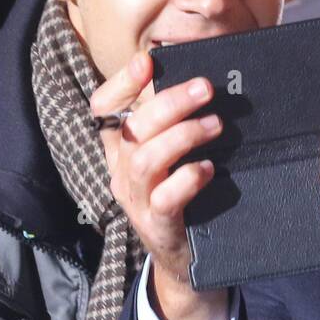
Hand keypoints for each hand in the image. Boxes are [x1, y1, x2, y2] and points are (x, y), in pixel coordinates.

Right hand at [90, 53, 230, 319]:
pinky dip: (187, 179)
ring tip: (216, 126)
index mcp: (121, 148)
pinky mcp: (156, 224)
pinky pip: (164, 198)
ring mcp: (135, 199)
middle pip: (134, 127)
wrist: (183, 258)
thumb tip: (202, 80)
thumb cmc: (182, 196)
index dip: (121, 82)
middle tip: (206, 88)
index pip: (104, 107)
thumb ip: (175, 123)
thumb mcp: (171, 157)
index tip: (148, 61)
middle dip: (170, 102)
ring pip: (146, 159)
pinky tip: (209, 169)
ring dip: (183, 137)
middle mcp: (121, 170)